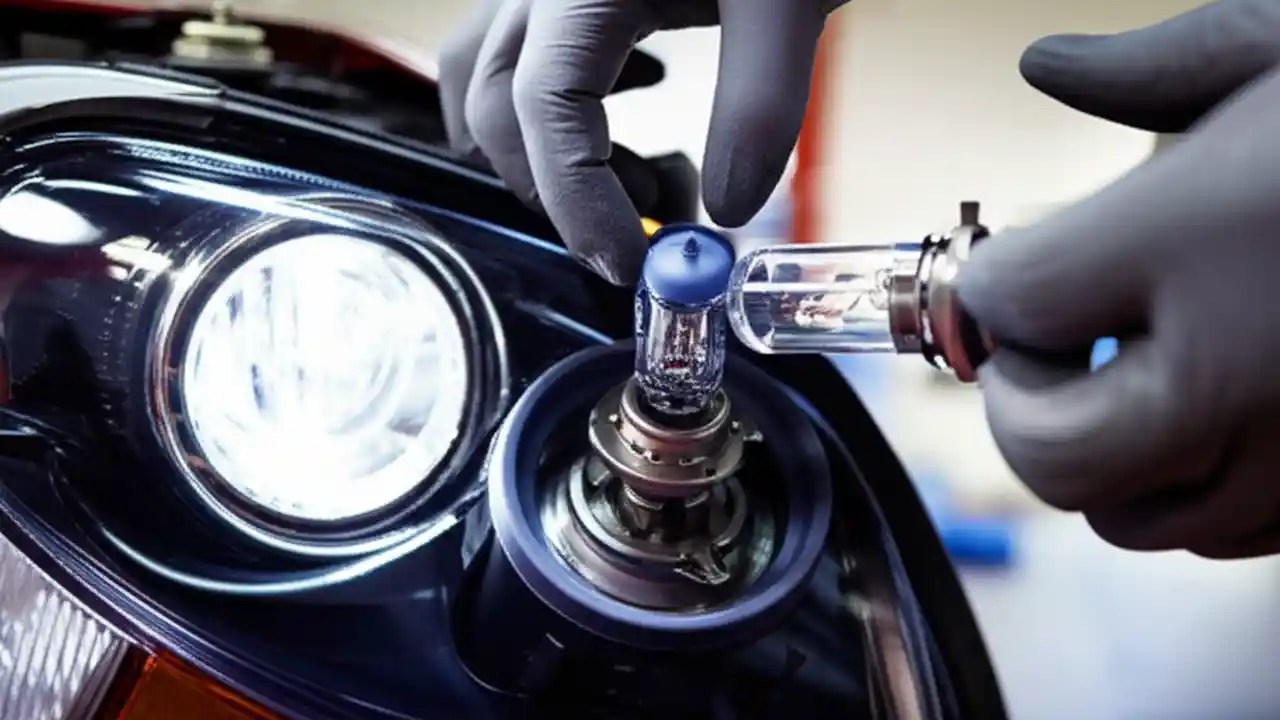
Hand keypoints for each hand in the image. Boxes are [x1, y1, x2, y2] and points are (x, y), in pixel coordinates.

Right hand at [437, 0, 844, 284]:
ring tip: (639, 165)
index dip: (579, 204)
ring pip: (483, 78)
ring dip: (544, 149)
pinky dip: (555, 103)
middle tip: (650, 219)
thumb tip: (728, 203)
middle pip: (496, 109)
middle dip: (562, 188)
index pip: (544, 113)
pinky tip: (635, 93)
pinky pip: (517, 51)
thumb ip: (760, 101)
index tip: (630, 262)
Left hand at [958, 0, 1279, 558]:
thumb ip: (1158, 66)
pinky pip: (1227, 538)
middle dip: (1021, 402)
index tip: (1011, 266)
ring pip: (1131, 519)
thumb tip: (1047, 65)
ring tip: (1135, 375)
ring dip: (1101, 456)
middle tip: (1047, 346)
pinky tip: (1221, 408)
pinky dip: (1190, 490)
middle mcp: (1243, 371)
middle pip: (1047, 453)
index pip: (1008, 302)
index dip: (991, 287)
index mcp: (1200, 240)